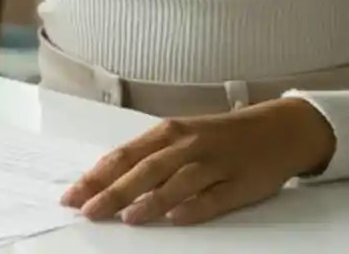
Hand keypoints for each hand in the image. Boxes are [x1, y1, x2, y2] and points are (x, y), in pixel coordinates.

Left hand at [64, 98, 334, 225]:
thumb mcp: (181, 137)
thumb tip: (105, 181)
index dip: (96, 177)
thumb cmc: (218, 136)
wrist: (277, 129)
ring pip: (177, 181)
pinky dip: (195, 207)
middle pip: (145, 169)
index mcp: (168, 132)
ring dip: (151, 199)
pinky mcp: (239, 182)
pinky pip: (214, 196)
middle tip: (88, 211)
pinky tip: (176, 218)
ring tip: (128, 217)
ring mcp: (214, 163)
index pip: (124, 155)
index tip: (71, 196)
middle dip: (114, 191)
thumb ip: (148, 157)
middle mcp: (188, 144)